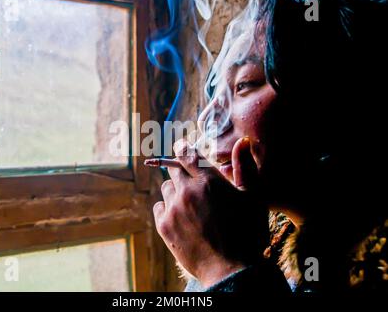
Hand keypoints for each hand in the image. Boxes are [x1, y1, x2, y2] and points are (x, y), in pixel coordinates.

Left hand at [153, 139, 268, 287]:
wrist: (232, 269)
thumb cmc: (247, 231)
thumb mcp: (254, 197)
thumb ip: (244, 166)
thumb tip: (242, 141)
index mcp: (209, 180)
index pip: (187, 153)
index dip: (183, 148)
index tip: (181, 147)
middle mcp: (187, 190)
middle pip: (174, 169)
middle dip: (182, 170)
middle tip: (192, 182)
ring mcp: (173, 208)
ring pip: (167, 188)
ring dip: (176, 191)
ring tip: (191, 205)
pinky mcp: (164, 226)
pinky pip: (158, 207)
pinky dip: (167, 208)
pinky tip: (181, 218)